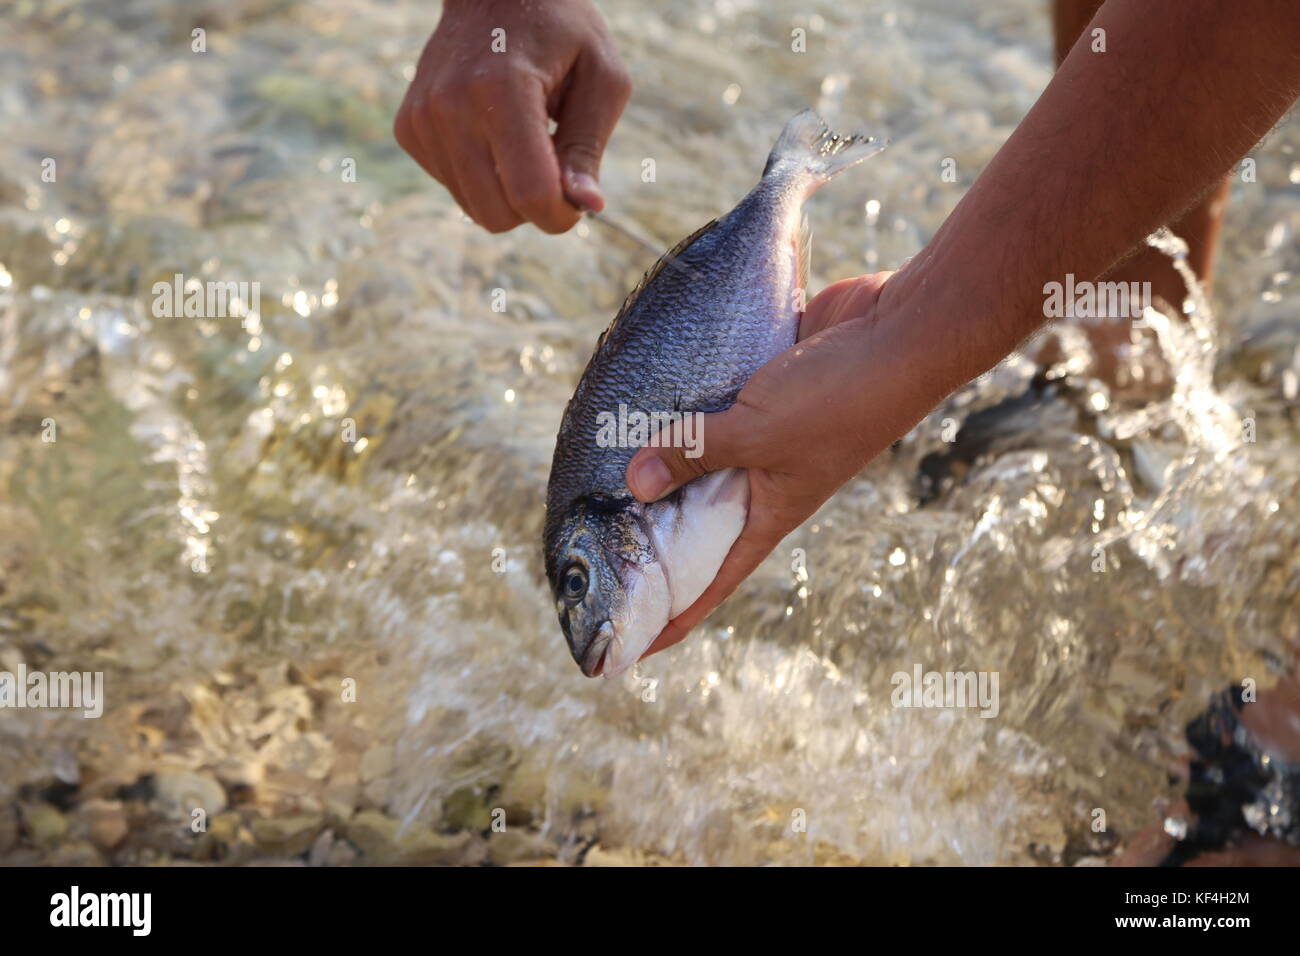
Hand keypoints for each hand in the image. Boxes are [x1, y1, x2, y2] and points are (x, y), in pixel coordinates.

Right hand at [394, 0, 630, 232]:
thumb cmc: (563, 30)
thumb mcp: (601, 77)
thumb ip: (588, 147)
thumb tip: (586, 207)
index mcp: (502, 89)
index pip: (530, 193)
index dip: (562, 214)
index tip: (578, 196)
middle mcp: (450, 106)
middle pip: (497, 215)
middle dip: (533, 206)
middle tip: (554, 163)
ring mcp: (422, 117)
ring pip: (475, 208)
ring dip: (508, 190)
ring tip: (524, 138)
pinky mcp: (408, 128)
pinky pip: (455, 187)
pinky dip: (482, 175)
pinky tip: (494, 132)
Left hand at [622, 270, 951, 660]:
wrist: (902, 332)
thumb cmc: (841, 398)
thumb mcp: (757, 432)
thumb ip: (694, 452)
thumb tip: (633, 483)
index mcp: (771, 512)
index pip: (712, 581)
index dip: (675, 616)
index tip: (636, 649)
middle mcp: (766, 482)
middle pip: (697, 520)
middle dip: (649, 533)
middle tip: (591, 543)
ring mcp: (766, 436)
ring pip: (701, 459)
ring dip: (660, 462)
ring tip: (599, 468)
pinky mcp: (764, 392)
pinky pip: (711, 408)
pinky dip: (681, 407)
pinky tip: (641, 397)